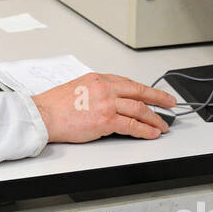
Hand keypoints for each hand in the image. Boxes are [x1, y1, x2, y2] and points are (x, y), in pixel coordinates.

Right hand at [31, 73, 174, 141]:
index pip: (128, 83)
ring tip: (162, 125)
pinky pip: (132, 125)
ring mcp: (107, 103)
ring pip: (139, 109)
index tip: (153, 94)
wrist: (42, 115)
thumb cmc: (53, 105)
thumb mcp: (77, 87)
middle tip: (169, 103)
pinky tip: (152, 133)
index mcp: (98, 78)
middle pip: (139, 93)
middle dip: (158, 99)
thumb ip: (95, 92)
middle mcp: (105, 88)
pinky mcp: (106, 120)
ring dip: (154, 118)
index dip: (144, 90)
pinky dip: (145, 130)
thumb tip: (109, 102)